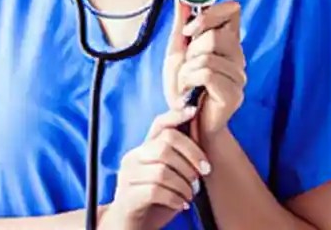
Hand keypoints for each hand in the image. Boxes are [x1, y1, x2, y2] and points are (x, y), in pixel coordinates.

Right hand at [103, 107, 210, 229]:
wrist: (129, 226)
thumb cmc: (153, 200)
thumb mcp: (166, 175)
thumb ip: (177, 157)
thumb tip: (200, 136)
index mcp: (142, 150)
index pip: (159, 124)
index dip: (176, 116)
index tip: (193, 111)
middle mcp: (132, 158)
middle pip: (165, 143)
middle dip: (191, 157)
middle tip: (202, 173)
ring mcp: (128, 177)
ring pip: (163, 170)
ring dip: (185, 184)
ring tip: (189, 194)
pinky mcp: (128, 196)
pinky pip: (156, 190)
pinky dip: (175, 198)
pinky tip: (179, 204)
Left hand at [163, 0, 245, 140]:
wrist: (184, 122)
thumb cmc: (183, 88)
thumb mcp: (177, 51)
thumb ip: (182, 24)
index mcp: (228, 43)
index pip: (233, 10)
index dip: (211, 13)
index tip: (191, 29)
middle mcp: (238, 57)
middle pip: (215, 35)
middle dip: (191, 50)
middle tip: (187, 66)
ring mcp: (239, 76)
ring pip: (208, 56)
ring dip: (186, 69)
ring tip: (187, 82)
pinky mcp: (234, 94)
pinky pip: (206, 73)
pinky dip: (189, 80)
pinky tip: (189, 91)